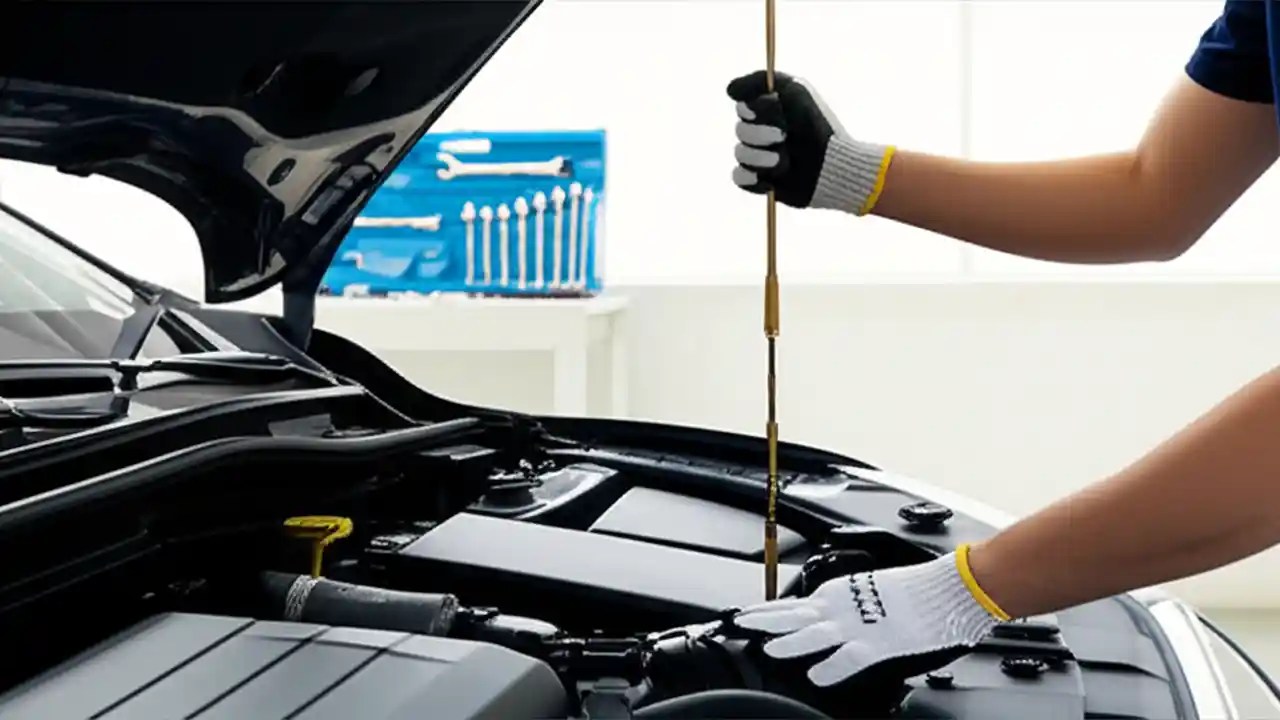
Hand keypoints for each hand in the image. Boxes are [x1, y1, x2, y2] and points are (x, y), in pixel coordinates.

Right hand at [726, 70, 893, 214]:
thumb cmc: (817, 125)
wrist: (833, 167)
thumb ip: (760, 81)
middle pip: (740, 130)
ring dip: (762, 158)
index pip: (743, 105)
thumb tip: (729, 91)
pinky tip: (771, 181)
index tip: (773, 107)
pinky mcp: (760, 180)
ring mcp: (760, 156)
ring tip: (785, 162)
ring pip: (740, 154)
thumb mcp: (794, 90)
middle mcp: (762, 131)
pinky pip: (739, 177)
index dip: (754, 109)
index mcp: (769, 110)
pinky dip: (753, 179)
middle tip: (783, 136)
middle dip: (761, 134)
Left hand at [733, 552, 999, 686]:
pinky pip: (849, 657)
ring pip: (814, 633)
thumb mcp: (871, 592)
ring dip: (788, 642)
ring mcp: (859, 623)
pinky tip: (815, 676)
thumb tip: (832, 619)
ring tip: (767, 649)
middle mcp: (843, 605)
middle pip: (794, 614)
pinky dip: (830, 667)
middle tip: (738, 625)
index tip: (747, 616)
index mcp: (840, 592)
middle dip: (764, 620)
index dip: (768, 611)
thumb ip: (849, 606)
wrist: (951, 587)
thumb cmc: (918, 589)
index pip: (794, 604)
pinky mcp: (880, 640)